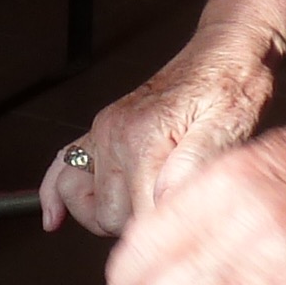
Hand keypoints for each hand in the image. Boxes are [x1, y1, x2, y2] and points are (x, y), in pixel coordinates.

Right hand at [42, 30, 278, 238]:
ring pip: (85, 202)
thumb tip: (167, 202)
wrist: (225, 55)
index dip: (167, 230)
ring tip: (142, 210)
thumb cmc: (231, 88)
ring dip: (109, 215)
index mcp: (144, 139)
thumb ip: (193, 164)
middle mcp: (114, 135)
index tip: (188, 225)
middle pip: (109, 216)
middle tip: (173, 210)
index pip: (139, 217)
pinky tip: (54, 219)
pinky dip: (54, 195)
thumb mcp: (227, 127)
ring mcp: (104, 132)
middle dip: (140, 224)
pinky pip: (63, 166)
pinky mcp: (102, 131)